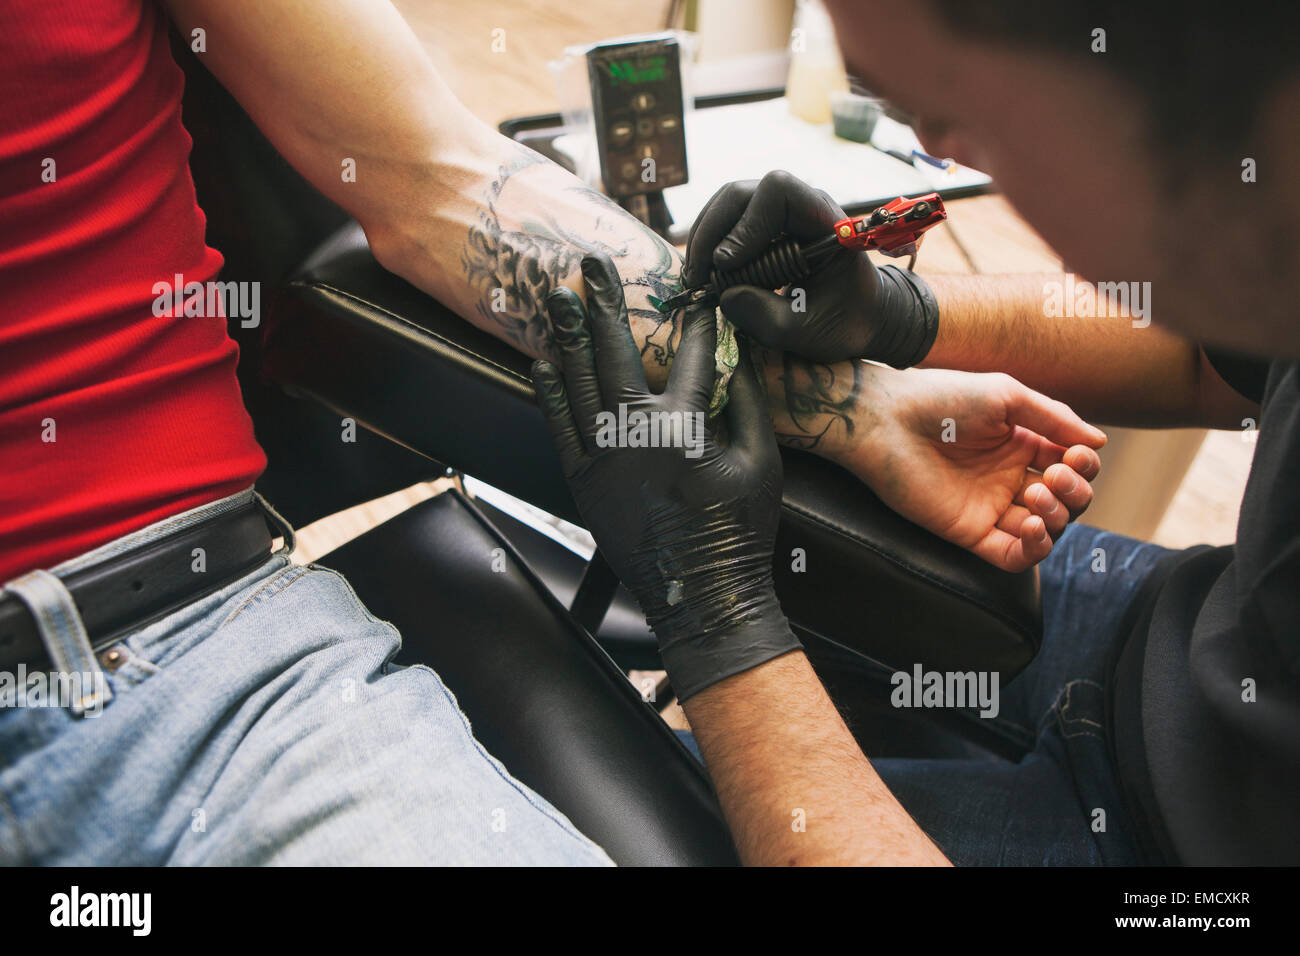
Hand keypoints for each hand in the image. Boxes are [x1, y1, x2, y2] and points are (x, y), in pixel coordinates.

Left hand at [531, 253, 800, 699]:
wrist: (700, 595)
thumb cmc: (738, 533)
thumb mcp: (763, 466)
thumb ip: (751, 406)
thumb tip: (740, 360)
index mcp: (684, 427)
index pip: (693, 358)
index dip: (699, 323)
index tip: (698, 297)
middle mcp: (634, 434)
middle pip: (615, 352)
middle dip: (603, 302)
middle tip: (591, 265)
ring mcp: (602, 457)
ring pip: (578, 382)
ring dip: (568, 336)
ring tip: (559, 298)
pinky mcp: (583, 481)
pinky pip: (559, 428)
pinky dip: (550, 394)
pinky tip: (542, 364)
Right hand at [684, 170, 938, 367]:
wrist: (861, 316)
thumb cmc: (845, 321)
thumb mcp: (808, 332)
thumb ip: (767, 317)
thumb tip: (725, 295)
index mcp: (823, 220)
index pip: (778, 192)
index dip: (747, 224)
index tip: (728, 265)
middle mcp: (800, 206)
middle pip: (741, 193)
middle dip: (711, 231)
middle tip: (698, 277)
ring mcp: (779, 213)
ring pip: (728, 204)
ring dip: (704, 238)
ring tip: (697, 278)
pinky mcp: (762, 227)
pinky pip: (727, 221)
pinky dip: (709, 245)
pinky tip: (705, 273)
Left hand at [845, 368, 1105, 571]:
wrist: (888, 420)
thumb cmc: (941, 398)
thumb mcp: (1007, 397)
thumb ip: (1054, 418)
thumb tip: (1098, 442)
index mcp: (1022, 445)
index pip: (1073, 466)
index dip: (1084, 466)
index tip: (1076, 455)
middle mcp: (1010, 478)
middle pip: (1066, 502)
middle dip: (1075, 493)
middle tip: (1054, 474)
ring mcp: (991, 507)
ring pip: (1047, 531)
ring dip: (1058, 517)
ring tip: (1038, 493)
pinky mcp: (969, 532)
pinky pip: (1013, 557)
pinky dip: (1035, 548)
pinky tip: (1033, 525)